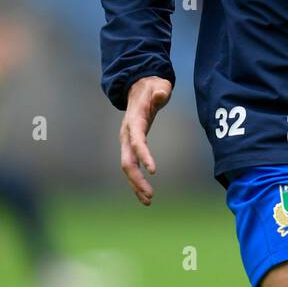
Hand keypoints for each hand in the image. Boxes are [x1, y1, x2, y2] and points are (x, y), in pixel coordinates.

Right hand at [120, 76, 172, 204]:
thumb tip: (160, 93)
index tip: (153, 170)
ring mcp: (127, 141)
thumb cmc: (152, 87)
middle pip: (127, 161)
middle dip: (137, 179)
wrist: (138, 87)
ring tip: (148, 200)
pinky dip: (136, 181)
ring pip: (127, 167)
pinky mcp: (131, 146)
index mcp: (134, 121)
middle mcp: (127, 134)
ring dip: (136, 185)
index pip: (137, 141)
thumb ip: (160, 90)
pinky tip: (144, 194)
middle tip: (150, 195)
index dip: (144, 156)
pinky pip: (132, 166)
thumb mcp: (158, 85)